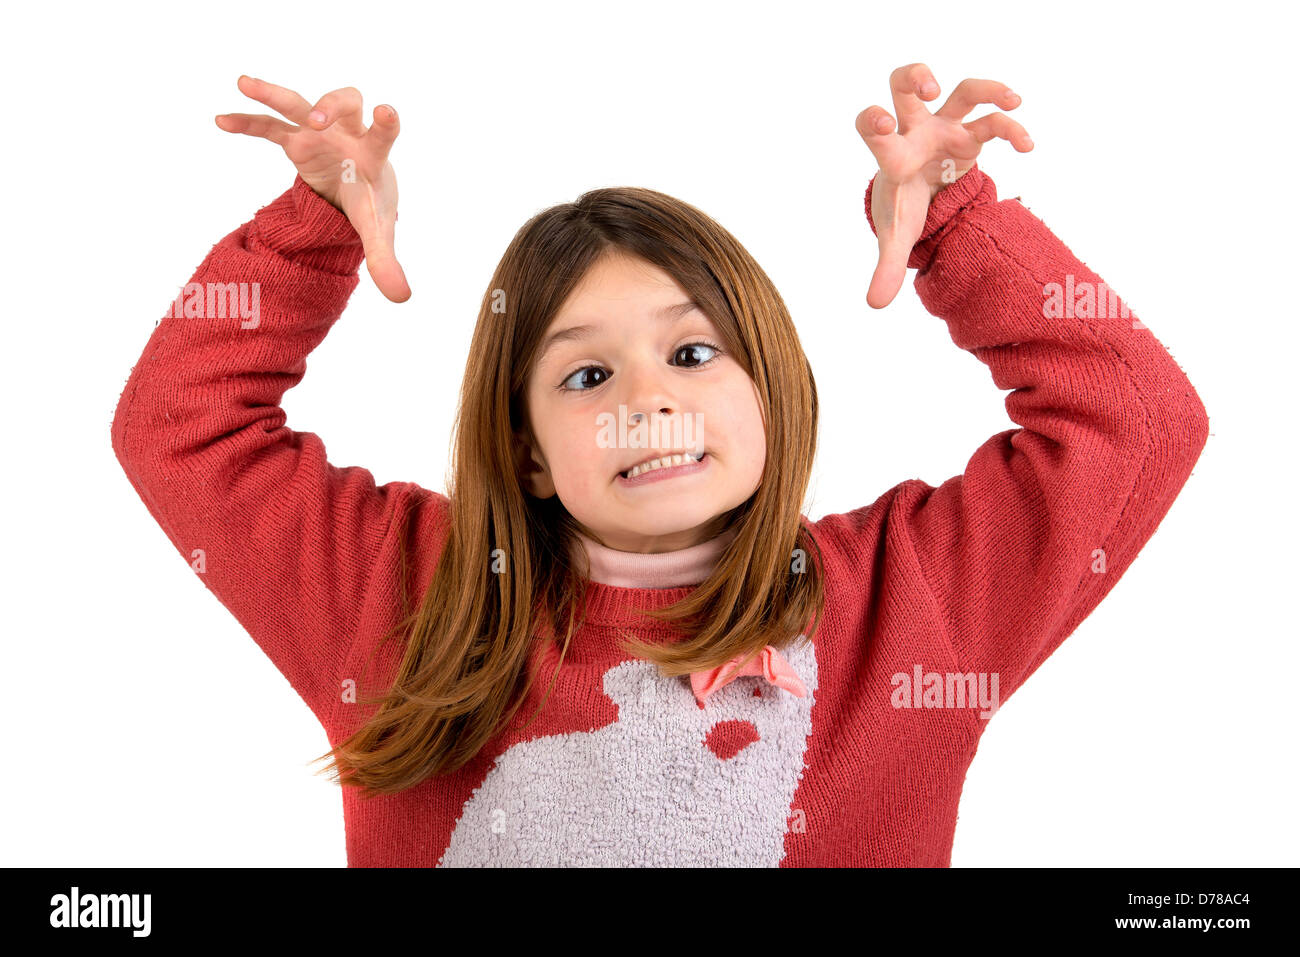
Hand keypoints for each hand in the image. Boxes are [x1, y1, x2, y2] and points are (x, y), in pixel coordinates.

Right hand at [216, 76, 410, 302]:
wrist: (355, 189)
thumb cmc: (369, 203)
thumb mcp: (376, 232)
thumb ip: (387, 261)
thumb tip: (402, 298)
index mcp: (373, 154)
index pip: (384, 133)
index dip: (386, 123)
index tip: (387, 111)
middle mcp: (348, 133)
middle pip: (345, 101)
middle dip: (330, 106)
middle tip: (315, 121)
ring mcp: (320, 132)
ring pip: (298, 102)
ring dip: (274, 94)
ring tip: (245, 83)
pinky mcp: (295, 140)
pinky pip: (269, 126)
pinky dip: (247, 122)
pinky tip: (221, 120)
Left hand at [854, 63, 1031, 308]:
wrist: (921, 195)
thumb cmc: (903, 208)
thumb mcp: (896, 236)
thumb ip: (886, 267)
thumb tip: (874, 305)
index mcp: (892, 153)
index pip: (872, 126)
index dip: (872, 121)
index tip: (881, 124)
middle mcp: (916, 130)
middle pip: (904, 83)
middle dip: (915, 77)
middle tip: (929, 88)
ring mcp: (945, 127)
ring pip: (963, 91)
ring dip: (987, 88)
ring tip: (1013, 100)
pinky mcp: (972, 133)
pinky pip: (995, 122)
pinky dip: (1013, 130)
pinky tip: (1027, 148)